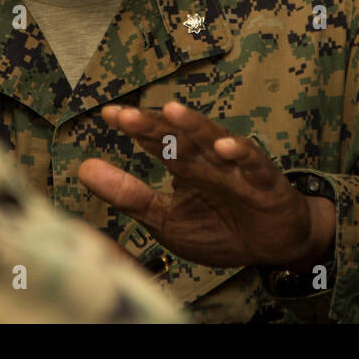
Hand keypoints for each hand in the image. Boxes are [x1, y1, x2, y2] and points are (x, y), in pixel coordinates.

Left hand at [78, 100, 334, 268]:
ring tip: (173, 112)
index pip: (156, 139)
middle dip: (155, 125)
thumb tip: (83, 168)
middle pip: (179, 136)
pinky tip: (224, 148)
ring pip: (214, 141)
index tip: (108, 114)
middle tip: (127, 116)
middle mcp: (208, 159)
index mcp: (184, 164)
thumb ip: (128, 195)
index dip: (134, 127)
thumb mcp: (166, 219)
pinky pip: (253, 163)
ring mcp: (237, 167)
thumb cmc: (220, 229)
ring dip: (195, 127)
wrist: (275, 246)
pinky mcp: (265, 181)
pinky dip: (241, 154)